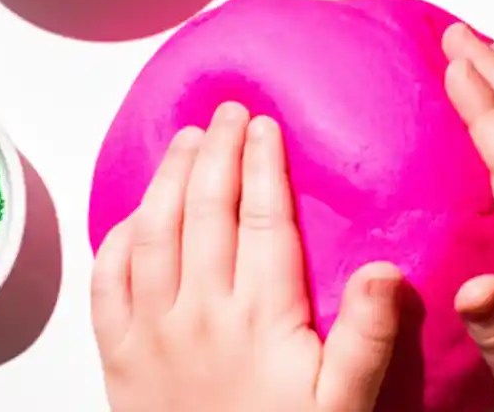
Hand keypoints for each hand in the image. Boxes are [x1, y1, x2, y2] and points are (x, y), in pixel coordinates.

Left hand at [91, 102, 403, 411]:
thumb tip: (387, 268)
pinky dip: (117, 239)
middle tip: (228, 111)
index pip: (264, 219)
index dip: (264, 165)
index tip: (265, 124)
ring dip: (169, 177)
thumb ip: (367, 338)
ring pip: (153, 232)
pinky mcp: (117, 357)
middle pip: (205, 210)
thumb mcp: (344, 407)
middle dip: (217, 152)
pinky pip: (106, 283)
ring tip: (187, 139)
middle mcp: (201, 312)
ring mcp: (151, 331)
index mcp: (263, 318)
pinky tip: (133, 215)